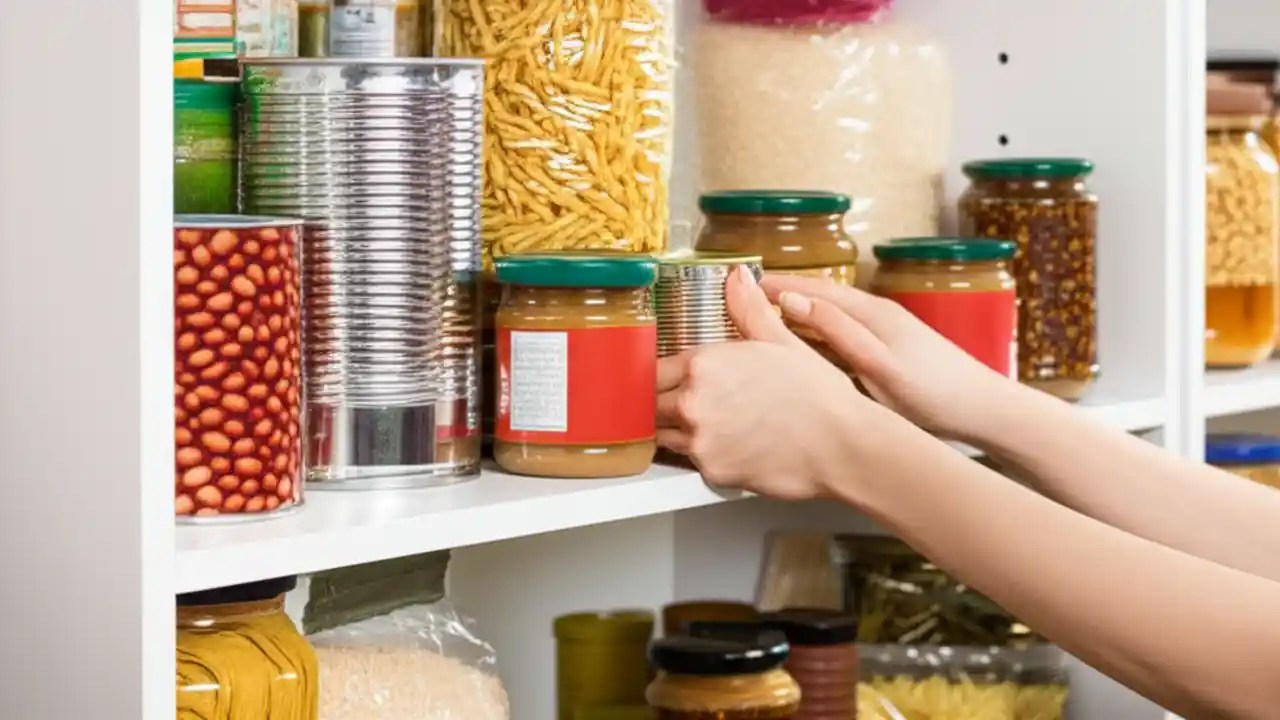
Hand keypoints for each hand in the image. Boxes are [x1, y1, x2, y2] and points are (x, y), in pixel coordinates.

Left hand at [656, 267, 887, 499]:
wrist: (842, 445)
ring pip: (667, 435)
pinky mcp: (711, 472)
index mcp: (704, 364)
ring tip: (714, 423)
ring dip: (680, 429)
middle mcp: (693, 402)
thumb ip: (749, 310)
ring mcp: (700, 440)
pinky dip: (706, 454)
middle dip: (666, 402)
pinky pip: (694, 461)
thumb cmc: (818, 395)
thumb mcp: (782, 342)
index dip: (661, 373)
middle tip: (694, 402)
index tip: (667, 377)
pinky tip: (734, 444)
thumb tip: (737, 279)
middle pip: (653, 404)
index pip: (654, 369)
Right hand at [760, 274, 1028, 443]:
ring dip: (798, 312)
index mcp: (871, 314)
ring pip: (830, 315)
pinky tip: (808, 346)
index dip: (777, 286)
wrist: (985, 410)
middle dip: (782, 294)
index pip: (814, 290)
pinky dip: (817, 332)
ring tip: (765, 317)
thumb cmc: (937, 395)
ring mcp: (885, 331)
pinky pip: (841, 332)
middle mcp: (877, 315)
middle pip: (820, 297)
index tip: (744, 284)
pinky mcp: (890, 349)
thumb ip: (838, 333)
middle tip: (744, 297)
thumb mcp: (879, 366)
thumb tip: (795, 303)